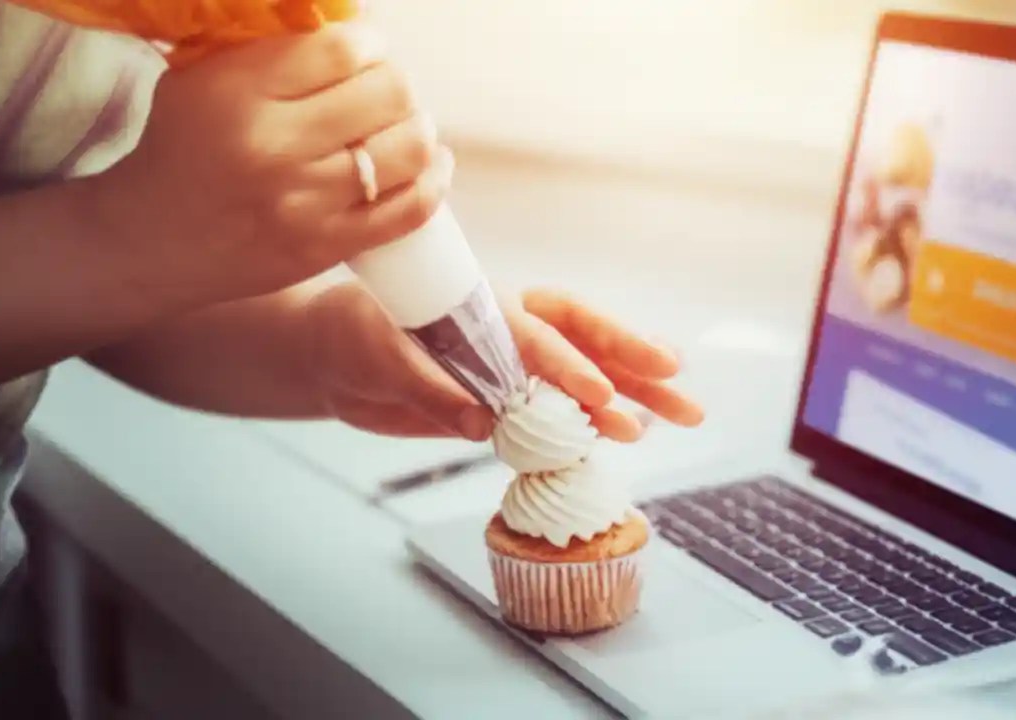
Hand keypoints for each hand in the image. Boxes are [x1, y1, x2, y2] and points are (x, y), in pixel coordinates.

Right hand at [91, 21, 447, 311]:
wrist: (155, 239)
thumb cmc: (186, 147)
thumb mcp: (205, 77)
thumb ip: (273, 49)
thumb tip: (355, 23)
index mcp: (239, 93)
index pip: (344, 49)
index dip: (371, 42)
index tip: (367, 48)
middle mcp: (274, 148)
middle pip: (388, 94)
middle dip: (396, 83)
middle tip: (383, 90)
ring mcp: (305, 203)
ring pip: (410, 148)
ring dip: (420, 127)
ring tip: (404, 123)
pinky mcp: (327, 246)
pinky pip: (411, 209)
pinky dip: (434, 178)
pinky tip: (430, 161)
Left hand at [305, 284, 704, 440]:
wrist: (332, 359)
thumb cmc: (351, 334)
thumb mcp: (376, 354)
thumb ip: (427, 386)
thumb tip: (481, 424)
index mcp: (479, 305)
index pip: (532, 332)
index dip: (566, 363)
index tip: (597, 394)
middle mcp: (508, 329)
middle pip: (582, 339)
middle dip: (632, 360)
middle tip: (679, 381)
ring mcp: (513, 364)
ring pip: (585, 373)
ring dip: (633, 393)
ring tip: (683, 414)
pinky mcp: (507, 399)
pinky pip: (560, 410)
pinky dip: (596, 420)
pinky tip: (632, 429)